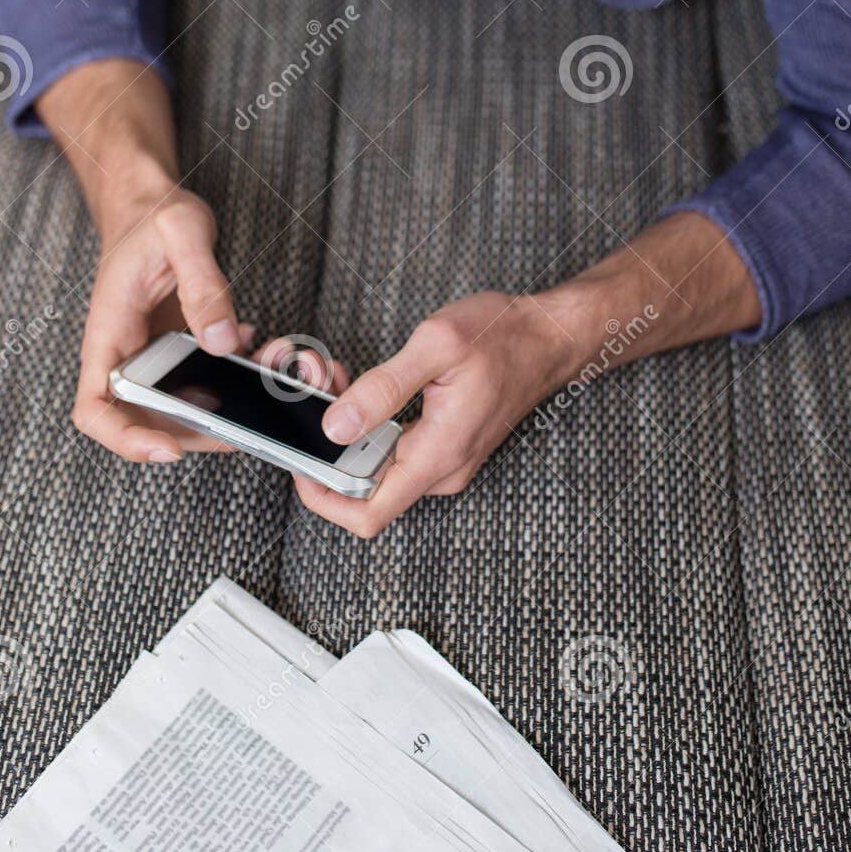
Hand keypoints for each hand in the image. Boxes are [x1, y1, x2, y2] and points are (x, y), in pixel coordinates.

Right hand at [73, 186, 252, 462]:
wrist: (150, 204)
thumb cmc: (153, 215)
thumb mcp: (182, 232)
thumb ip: (203, 284)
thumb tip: (223, 343)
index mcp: (108, 333)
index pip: (95, 408)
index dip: (126, 439)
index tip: (169, 448)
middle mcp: (126, 353)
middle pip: (145, 422)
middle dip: (195, 434)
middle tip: (243, 429)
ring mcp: (152, 356)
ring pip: (181, 408)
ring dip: (223, 410)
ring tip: (263, 388)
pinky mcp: (179, 350)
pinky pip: (205, 381)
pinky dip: (236, 379)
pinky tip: (257, 352)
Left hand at [288, 292, 572, 536]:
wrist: (550, 337)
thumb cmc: (503, 336)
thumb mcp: (437, 345)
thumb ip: (384, 388)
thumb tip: (336, 427)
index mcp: (438, 453)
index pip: (368, 514)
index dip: (324, 500)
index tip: (300, 464)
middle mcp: (442, 469)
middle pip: (366, 492)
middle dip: (330, 453)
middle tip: (319, 400)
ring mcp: (445, 461)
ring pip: (378, 470)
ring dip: (349, 437)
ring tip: (340, 385)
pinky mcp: (446, 447)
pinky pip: (395, 453)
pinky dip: (370, 428)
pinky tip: (364, 390)